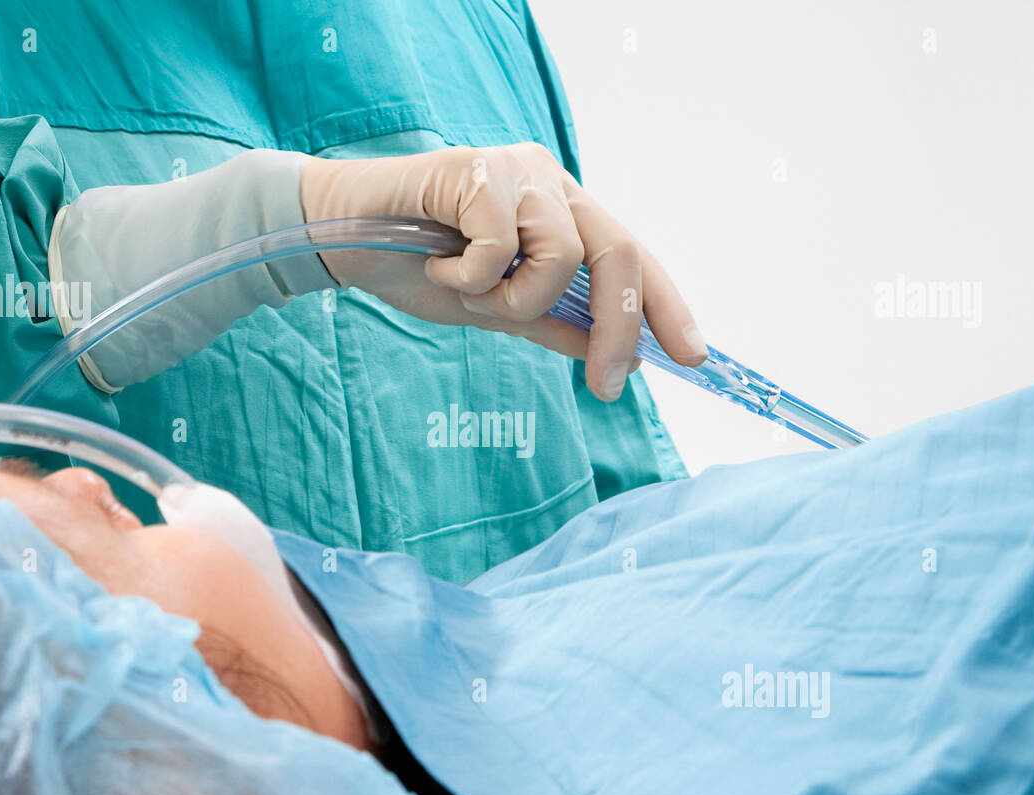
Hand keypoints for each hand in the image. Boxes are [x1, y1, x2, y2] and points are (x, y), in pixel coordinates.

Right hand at [300, 143, 706, 400]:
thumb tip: (613, 353)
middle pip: (619, 255)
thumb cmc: (414, 264)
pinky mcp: (479, 169)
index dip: (665, 306)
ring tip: (463, 287)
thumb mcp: (494, 308)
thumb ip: (550, 321)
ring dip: (511, 298)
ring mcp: (518, 170)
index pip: (631, 257)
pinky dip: (469, 274)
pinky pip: (502, 246)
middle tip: (604, 386)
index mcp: (560, 211)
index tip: (693, 357)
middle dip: (619, 329)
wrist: (341, 236)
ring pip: (561, 257)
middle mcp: (550, 182)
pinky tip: (436, 260)